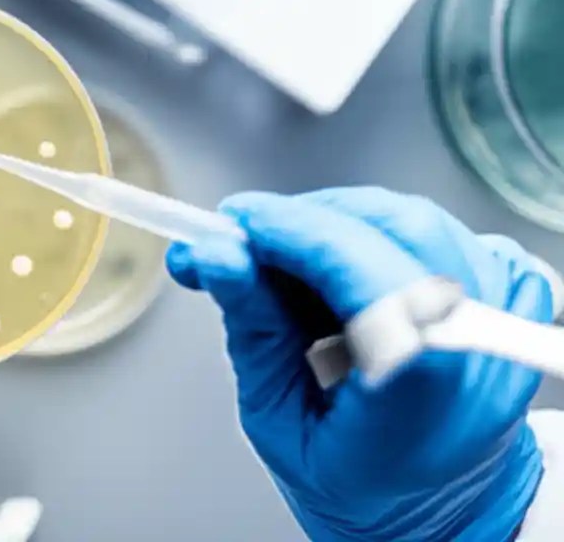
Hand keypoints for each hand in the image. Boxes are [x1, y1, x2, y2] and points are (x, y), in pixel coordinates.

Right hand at [167, 187, 549, 541]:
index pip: (370, 279)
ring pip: (413, 221)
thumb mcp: (277, 421)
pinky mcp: (513, 297)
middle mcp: (480, 351)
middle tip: (242, 242)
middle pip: (394, 230)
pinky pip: (440, 234)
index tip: (234, 225)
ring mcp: (507, 321)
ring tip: (288, 268)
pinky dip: (381, 240)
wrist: (439, 508)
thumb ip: (252, 332)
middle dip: (306, 222)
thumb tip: (216, 256)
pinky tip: (350, 279)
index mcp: (421, 398)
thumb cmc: (358, 481)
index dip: (296, 234)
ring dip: (338, 227)